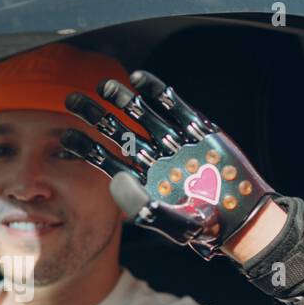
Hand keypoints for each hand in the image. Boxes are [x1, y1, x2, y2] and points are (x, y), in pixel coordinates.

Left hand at [59, 70, 278, 258]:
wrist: (239, 217)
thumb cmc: (202, 225)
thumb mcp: (169, 223)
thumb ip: (140, 204)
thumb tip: (115, 178)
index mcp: (140, 179)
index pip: (104, 158)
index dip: (84, 146)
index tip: (64, 136)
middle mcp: (153, 157)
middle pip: (116, 130)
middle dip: (94, 115)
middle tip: (71, 99)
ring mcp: (174, 141)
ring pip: (141, 115)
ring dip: (122, 99)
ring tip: (102, 86)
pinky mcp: (198, 129)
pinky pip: (173, 106)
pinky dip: (156, 92)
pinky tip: (139, 79)